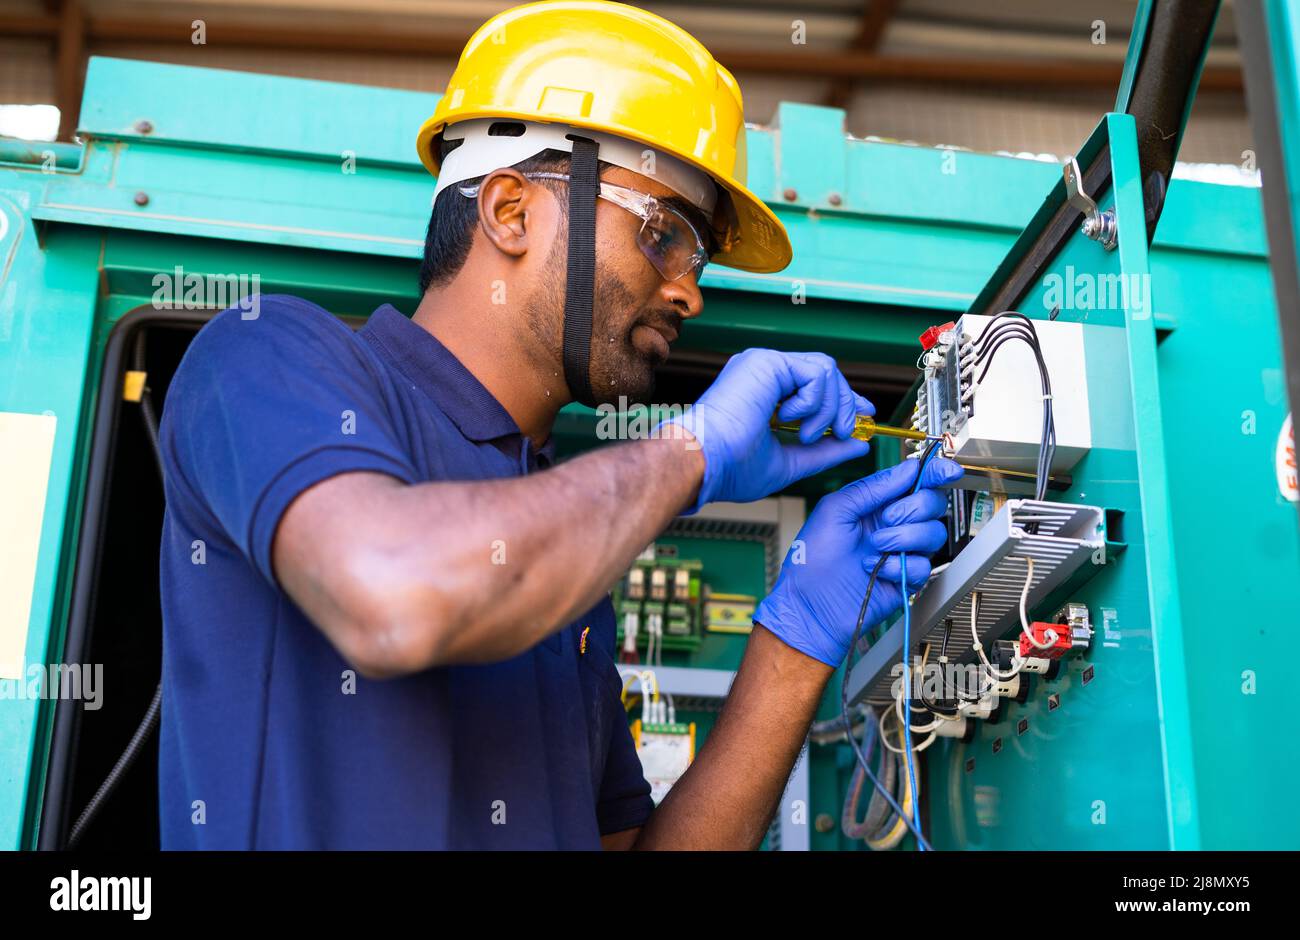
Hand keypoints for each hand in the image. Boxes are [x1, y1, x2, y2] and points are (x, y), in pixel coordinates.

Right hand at [663, 349, 873, 510]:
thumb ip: (825, 451)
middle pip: (826, 373)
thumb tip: (858, 444)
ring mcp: (764, 364)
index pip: (815, 383)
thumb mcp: (791, 460)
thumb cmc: (730, 467)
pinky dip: (815, 401)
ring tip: (809, 434)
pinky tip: (792, 420)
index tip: (864, 417)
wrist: (704, 462)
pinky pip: (817, 372)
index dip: (844, 398)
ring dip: (829, 408)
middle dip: (845, 405)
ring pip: (826, 371)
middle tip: (843, 432)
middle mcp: (764, 373)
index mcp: (764, 392)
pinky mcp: (767, 361)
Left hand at [753, 456, 963, 666]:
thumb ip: (871, 487)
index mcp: (876, 505)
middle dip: (913, 508)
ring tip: (876, 548)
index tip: (948, 470)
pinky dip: (899, 567)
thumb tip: (907, 469)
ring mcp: (902, 552)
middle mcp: (893, 526)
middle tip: (886, 520)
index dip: (935, 473)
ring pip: (934, 534)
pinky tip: (875, 570)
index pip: (914, 482)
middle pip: (933, 505)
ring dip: (904, 538)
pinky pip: (924, 566)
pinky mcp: (907, 579)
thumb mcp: (835, 510)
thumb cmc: (812, 560)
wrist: (810, 605)